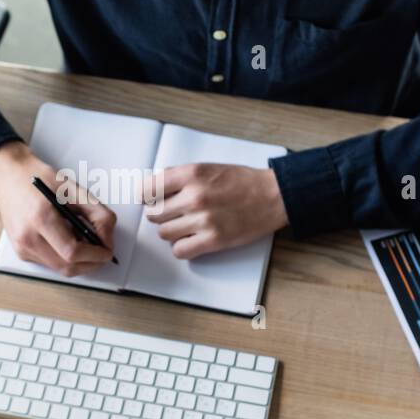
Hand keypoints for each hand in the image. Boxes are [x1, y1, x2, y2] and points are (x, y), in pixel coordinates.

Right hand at [0, 141, 117, 276]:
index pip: (72, 252)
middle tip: (102, 252)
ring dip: (79, 262)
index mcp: (41, 218)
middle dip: (91, 264)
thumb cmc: (39, 179)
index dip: (95, 255)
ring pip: (60, 269)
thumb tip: (107, 239)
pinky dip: (64, 257)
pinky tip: (67, 240)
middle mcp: (28, 237)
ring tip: (85, 242)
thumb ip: (97, 213)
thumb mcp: (73, 189)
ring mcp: (22, 247)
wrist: (8, 178)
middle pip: (67, 267)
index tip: (107, 251)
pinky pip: (50, 263)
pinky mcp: (21, 252)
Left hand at [144, 163, 287, 258]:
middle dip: (161, 215)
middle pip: (154, 214)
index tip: (151, 200)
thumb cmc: (241, 181)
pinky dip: (182, 247)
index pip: (147, 189)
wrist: (273, 196)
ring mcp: (203, 220)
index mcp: (191, 174)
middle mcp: (194, 196)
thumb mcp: (207, 167)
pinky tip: (192, 239)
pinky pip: (180, 251)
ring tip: (186, 226)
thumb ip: (179, 176)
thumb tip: (152, 188)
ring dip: (171, 232)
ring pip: (164, 234)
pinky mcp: (213, 240)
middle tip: (174, 214)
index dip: (147, 197)